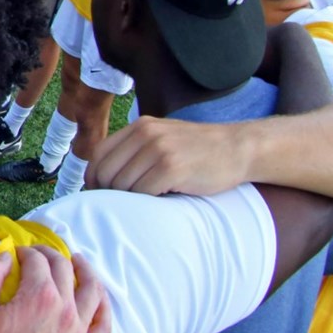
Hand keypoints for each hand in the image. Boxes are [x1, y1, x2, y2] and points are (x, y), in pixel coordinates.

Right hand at [0, 247, 110, 332]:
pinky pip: (103, 325)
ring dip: (86, 272)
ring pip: (93, 293)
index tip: (17, 253)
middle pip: (66, 271)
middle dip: (52, 256)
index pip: (38, 261)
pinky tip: (98, 299)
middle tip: (39, 254)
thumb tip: (4, 256)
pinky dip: (104, 306)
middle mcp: (65, 313)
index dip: (26, 252)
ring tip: (79, 263)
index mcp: (38, 299)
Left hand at [85, 115, 254, 195]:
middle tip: (119, 205)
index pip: (99, 153)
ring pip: (122, 184)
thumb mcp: (163, 137)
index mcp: (140, 127)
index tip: (98, 193)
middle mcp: (146, 135)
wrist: (239, 148)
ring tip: (144, 202)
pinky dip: (146, 202)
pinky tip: (159, 201)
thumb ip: (136, 148)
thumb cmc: (199, 149)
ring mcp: (159, 150)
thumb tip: (103, 175)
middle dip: (107, 192)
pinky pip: (143, 193)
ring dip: (129, 199)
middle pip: (106, 171)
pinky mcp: (173, 168)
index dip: (93, 177)